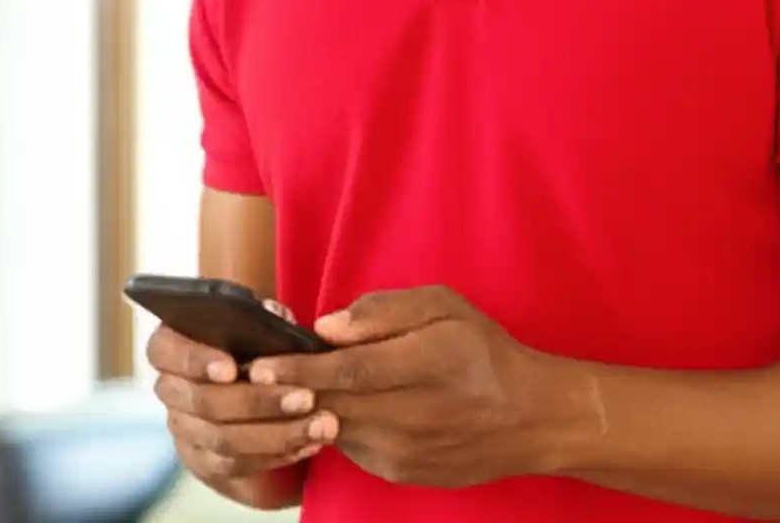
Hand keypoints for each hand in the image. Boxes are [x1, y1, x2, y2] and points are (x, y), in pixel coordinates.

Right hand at [147, 315, 340, 483]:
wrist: (259, 390)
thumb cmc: (259, 347)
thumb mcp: (262, 327)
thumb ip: (266, 320)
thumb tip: (275, 317)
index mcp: (173, 346)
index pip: (165, 350)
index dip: (195, 360)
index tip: (231, 368)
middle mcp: (171, 389)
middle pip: (203, 401)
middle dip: (258, 402)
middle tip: (307, 397)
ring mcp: (183, 429)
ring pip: (223, 439)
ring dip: (277, 434)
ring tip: (321, 425)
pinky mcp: (203, 461)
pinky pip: (235, 465)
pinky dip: (276, 455)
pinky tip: (308, 444)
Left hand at [247, 286, 565, 487]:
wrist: (530, 419)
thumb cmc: (483, 353)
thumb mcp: (445, 307)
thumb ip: (385, 310)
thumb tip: (327, 327)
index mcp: (425, 364)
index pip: (347, 371)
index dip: (297, 369)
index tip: (258, 364)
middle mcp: (412, 414)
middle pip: (330, 405)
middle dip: (285, 393)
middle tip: (249, 376)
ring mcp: (405, 451)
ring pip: (334, 428)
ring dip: (307, 410)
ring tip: (285, 387)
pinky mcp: (400, 472)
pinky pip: (351, 447)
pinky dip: (336, 426)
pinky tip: (335, 405)